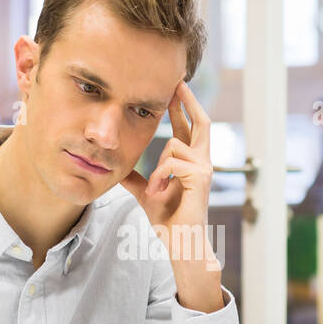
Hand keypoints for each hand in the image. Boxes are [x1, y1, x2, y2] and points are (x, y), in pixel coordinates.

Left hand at [119, 79, 212, 240]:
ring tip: (155, 191)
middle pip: (202, 122)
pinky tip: (159, 193)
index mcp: (191, 162)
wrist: (180, 241)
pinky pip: (172, 162)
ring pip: (173, 145)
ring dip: (157, 167)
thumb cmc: (168, 220)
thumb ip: (137, 178)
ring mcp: (205, 169)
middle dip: (189, 100)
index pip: (189, 128)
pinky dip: (159, 177)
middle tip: (178, 82)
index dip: (182, 107)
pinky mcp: (201, 177)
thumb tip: (118, 169)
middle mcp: (202, 162)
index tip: (174, 89)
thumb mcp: (146, 193)